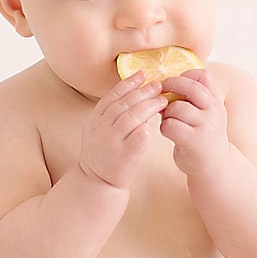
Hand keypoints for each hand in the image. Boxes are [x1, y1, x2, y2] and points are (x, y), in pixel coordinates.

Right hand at [78, 70, 164, 189]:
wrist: (96, 183)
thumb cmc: (103, 155)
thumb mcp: (99, 131)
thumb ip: (111, 115)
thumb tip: (133, 93)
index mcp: (93, 120)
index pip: (112, 96)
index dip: (128, 83)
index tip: (142, 74)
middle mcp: (100, 128)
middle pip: (124, 103)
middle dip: (143, 91)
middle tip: (159, 85)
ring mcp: (111, 141)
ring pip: (133, 116)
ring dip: (150, 105)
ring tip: (163, 100)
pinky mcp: (124, 155)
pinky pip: (140, 135)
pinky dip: (149, 126)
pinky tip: (158, 122)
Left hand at [158, 69, 230, 175]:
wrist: (214, 165)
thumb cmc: (203, 135)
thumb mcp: (207, 113)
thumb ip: (194, 98)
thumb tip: (166, 81)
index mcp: (215, 101)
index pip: (203, 76)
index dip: (185, 75)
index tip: (174, 83)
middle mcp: (213, 111)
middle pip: (190, 87)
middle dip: (171, 86)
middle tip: (161, 92)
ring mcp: (205, 126)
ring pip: (176, 107)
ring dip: (165, 112)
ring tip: (167, 119)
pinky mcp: (193, 141)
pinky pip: (170, 125)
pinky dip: (164, 127)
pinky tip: (167, 131)